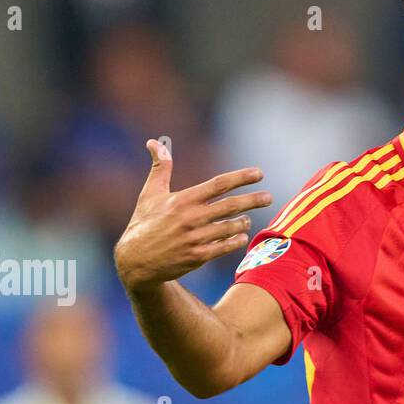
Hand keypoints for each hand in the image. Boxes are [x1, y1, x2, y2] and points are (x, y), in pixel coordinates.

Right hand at [114, 139, 272, 292]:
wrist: (135, 260)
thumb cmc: (144, 224)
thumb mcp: (150, 193)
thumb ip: (160, 168)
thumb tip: (154, 142)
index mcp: (183, 200)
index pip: (219, 184)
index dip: (241, 178)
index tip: (259, 174)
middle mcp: (191, 218)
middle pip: (231, 205)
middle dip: (253, 200)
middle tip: (268, 197)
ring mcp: (195, 238)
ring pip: (230, 227)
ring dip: (243, 222)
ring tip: (249, 219)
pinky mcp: (197, 257)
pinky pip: (224, 247)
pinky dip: (235, 240)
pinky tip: (241, 236)